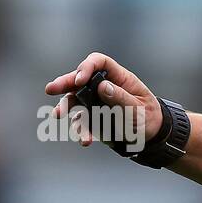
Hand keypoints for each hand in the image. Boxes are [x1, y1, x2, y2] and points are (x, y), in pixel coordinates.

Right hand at [45, 52, 161, 147]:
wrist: (151, 136)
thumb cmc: (148, 116)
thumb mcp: (138, 107)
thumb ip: (121, 97)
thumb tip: (102, 86)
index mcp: (118, 78)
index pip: (99, 62)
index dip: (87, 67)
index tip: (80, 80)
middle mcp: (103, 86)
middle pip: (79, 79)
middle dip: (64, 83)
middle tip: (51, 89)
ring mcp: (96, 102)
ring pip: (75, 100)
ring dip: (64, 107)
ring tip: (58, 115)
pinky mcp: (93, 118)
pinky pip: (82, 121)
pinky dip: (81, 130)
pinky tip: (85, 140)